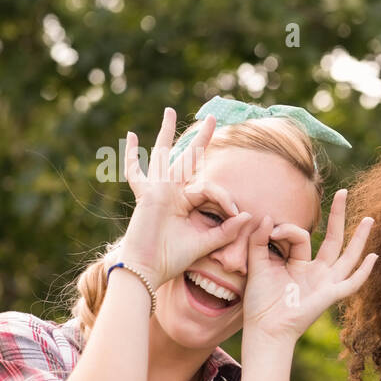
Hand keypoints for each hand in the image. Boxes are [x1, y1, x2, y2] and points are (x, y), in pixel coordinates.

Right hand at [119, 108, 252, 286]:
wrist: (150, 269)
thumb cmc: (174, 259)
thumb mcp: (207, 243)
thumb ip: (227, 230)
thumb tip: (248, 214)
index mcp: (187, 202)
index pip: (211, 186)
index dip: (226, 198)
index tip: (237, 213)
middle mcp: (173, 192)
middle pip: (188, 158)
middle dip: (201, 139)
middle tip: (213, 117)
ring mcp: (158, 190)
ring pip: (165, 155)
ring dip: (168, 132)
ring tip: (171, 111)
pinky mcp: (148, 194)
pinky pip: (136, 172)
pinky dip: (132, 155)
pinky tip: (132, 135)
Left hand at [239, 189, 376, 344]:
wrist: (263, 328)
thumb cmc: (259, 302)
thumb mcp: (256, 264)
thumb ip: (259, 240)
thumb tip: (267, 217)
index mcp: (300, 264)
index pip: (303, 236)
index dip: (288, 228)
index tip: (270, 229)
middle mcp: (317, 272)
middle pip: (334, 239)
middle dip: (339, 216)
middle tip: (344, 192)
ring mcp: (326, 283)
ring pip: (348, 257)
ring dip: (359, 238)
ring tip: (369, 219)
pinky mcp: (330, 295)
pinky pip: (351, 283)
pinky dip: (363, 272)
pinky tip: (374, 257)